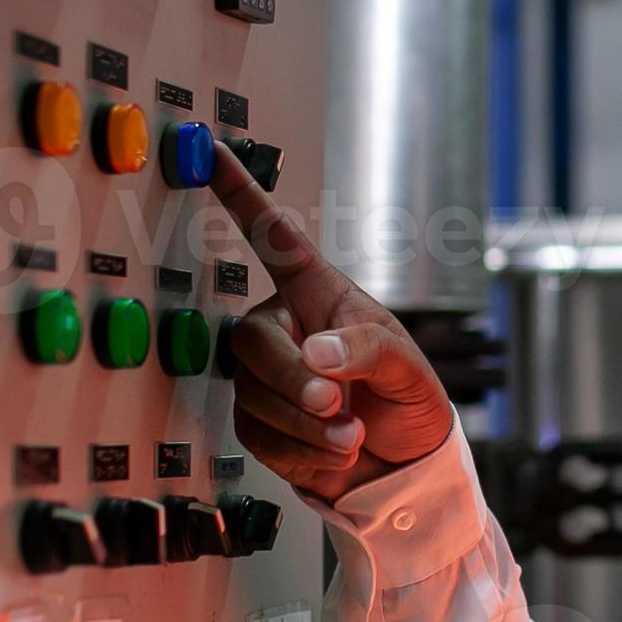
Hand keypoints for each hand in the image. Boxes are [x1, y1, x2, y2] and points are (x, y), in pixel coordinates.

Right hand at [206, 143, 454, 499]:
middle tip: (335, 406)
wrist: (404, 468)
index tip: (213, 153)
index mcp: (322, 297)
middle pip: (250, 339)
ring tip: (353, 437)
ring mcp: (267, 377)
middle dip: (291, 379)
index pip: (276, 240)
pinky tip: (335, 453)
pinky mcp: (259, 423)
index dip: (243, 197)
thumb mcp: (409, 369)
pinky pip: (257, 436)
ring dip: (306, 426)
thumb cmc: (408, 401)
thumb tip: (316, 352)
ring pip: (253, 394)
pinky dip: (301, 453)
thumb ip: (369, 352)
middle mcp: (286, 329)